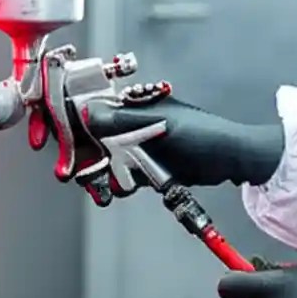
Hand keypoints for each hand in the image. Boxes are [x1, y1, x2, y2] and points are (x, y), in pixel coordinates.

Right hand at [78, 96, 285, 187]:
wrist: (232, 161)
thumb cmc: (203, 135)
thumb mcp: (161, 124)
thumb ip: (122, 121)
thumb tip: (87, 113)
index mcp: (134, 107)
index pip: (95, 111)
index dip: (76, 125)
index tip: (64, 140)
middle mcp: (133, 125)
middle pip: (96, 140)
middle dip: (88, 156)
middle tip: (81, 170)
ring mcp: (140, 148)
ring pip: (108, 162)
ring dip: (104, 174)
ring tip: (109, 183)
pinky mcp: (148, 168)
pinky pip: (124, 177)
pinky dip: (120, 184)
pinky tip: (120, 190)